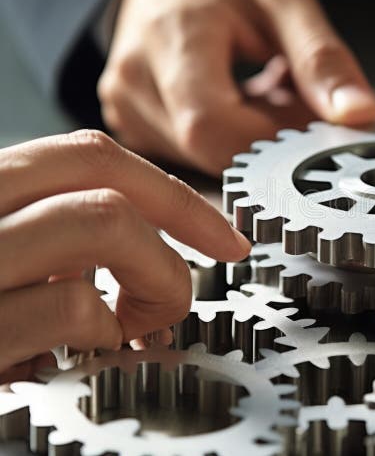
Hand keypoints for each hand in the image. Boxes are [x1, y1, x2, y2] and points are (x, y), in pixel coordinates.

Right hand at [0, 130, 250, 380]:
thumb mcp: (6, 264)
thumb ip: (49, 245)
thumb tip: (142, 241)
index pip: (82, 154)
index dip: (165, 185)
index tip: (219, 228)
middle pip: (96, 165)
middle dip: (180, 209)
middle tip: (221, 253)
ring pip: (101, 221)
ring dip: (156, 273)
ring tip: (144, 319)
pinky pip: (71, 305)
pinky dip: (108, 331)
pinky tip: (93, 354)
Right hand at [98, 0, 374, 174]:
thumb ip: (321, 57)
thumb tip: (357, 114)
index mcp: (171, 39)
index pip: (212, 127)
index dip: (272, 145)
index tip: (312, 130)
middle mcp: (135, 82)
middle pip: (214, 151)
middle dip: (271, 142)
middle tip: (295, 101)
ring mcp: (128, 112)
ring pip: (208, 162)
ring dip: (254, 142)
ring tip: (267, 93)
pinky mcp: (136, 131)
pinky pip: (195, 159)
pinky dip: (233, 142)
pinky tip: (244, 107)